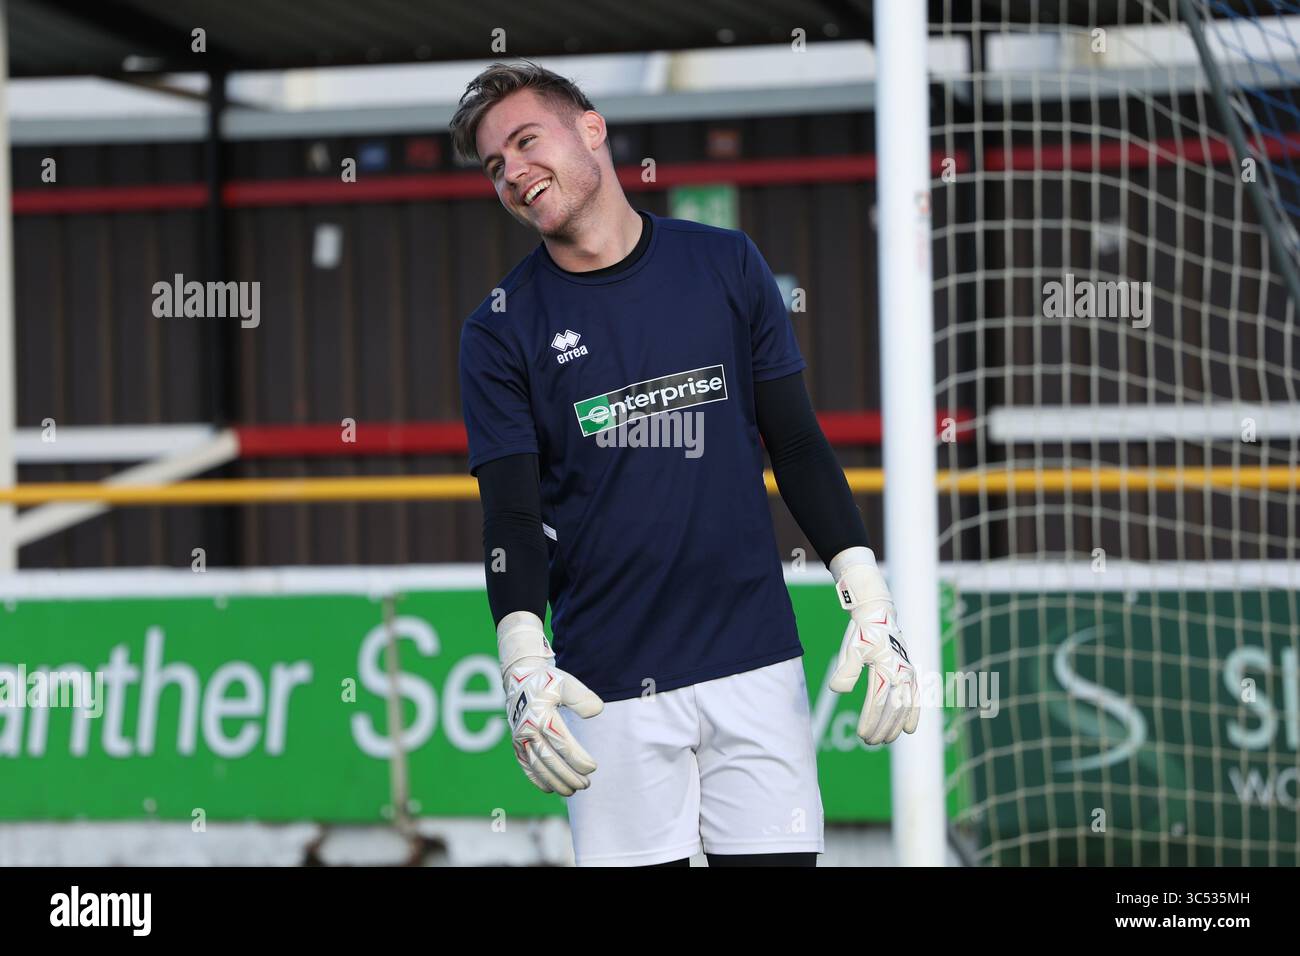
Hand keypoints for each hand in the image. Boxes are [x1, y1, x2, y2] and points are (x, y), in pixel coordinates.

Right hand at [498, 612, 603, 795]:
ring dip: (555, 782)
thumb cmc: (547, 682)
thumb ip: (582, 697)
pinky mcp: (516, 745)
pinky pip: (526, 766)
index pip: (561, 743)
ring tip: (572, 791)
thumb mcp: (566, 683)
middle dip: (568, 776)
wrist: (519, 679)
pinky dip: (537, 780)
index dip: (577, 758)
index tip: (593, 767)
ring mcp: (520, 739)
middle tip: (586, 784)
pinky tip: (551, 789)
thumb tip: (596, 712)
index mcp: (540, 715)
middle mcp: (527, 730)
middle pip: (549, 760)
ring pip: (537, 767)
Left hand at [827, 551, 920, 744]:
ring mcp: (907, 673)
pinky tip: (909, 729)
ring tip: (885, 740)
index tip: (862, 735)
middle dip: (882, 728)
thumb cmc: (862, 632)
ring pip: (905, 706)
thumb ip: (846, 671)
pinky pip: (916, 697)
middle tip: (870, 742)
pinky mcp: (909, 672)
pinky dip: (914, 713)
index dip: (871, 720)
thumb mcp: (851, 649)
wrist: (878, 613)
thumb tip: (838, 691)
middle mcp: (900, 672)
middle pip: (893, 708)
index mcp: (886, 668)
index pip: (878, 702)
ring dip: (895, 725)